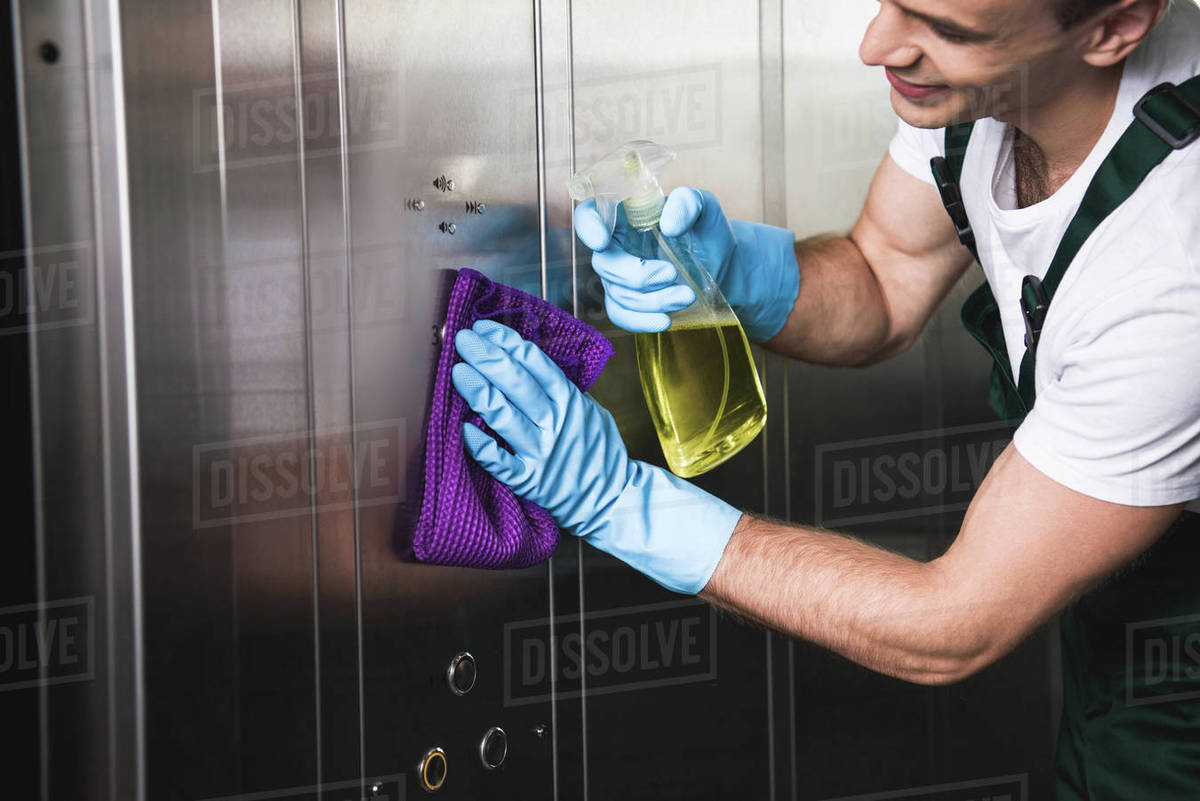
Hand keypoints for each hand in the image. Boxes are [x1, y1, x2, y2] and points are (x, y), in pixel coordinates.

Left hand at [452, 320, 742, 593]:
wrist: (613, 497)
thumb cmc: (598, 450)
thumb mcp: (588, 410)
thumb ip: (560, 390)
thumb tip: (524, 364)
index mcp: (568, 399)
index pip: (533, 361)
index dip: (505, 341)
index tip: (483, 328)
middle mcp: (553, 422)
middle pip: (514, 381)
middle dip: (485, 356)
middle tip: (463, 340)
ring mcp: (539, 451)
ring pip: (502, 414)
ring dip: (477, 390)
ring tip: (458, 372)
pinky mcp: (528, 480)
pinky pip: (499, 461)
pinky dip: (480, 445)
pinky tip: (462, 428)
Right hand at [573, 187, 799, 341]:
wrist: (723, 267)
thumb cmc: (708, 231)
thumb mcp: (704, 208)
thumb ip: (687, 203)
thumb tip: (668, 225)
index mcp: (625, 215)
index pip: (589, 214)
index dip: (588, 226)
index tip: (603, 242)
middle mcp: (616, 245)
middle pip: (604, 263)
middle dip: (637, 275)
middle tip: (672, 273)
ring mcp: (619, 275)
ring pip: (618, 293)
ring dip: (653, 299)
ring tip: (687, 296)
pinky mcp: (628, 302)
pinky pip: (621, 315)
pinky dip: (641, 321)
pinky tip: (666, 320)